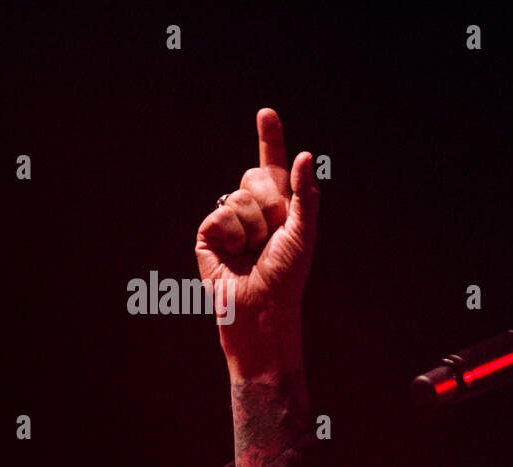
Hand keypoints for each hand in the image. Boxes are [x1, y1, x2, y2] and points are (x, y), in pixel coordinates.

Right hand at [195, 107, 319, 380]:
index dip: (269, 140)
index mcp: (279, 208)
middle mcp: (253, 210)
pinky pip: (220, 214)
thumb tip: (304, 155)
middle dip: (270, 200)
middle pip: (255, 176)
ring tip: (255, 251)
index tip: (266, 113)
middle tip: (274, 233)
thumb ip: (304, 194)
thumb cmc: (287, 276)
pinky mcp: (208, 234)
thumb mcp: (303, 232)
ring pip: (239, 196)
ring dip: (254, 225)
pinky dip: (232, 234)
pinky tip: (234, 254)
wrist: (260, 307)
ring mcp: (229, 221)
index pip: (273, 167)